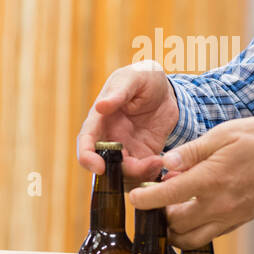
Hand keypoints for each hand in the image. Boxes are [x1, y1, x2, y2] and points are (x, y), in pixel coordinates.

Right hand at [76, 61, 179, 184]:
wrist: (166, 89)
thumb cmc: (144, 78)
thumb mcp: (133, 78)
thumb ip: (118, 93)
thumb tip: (100, 106)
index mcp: (100, 120)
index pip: (86, 142)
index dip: (88, 158)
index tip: (99, 168)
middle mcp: (110, 138)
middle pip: (105, 166)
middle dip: (120, 173)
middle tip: (145, 164)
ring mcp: (127, 149)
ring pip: (124, 174)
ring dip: (139, 175)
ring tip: (157, 161)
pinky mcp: (144, 155)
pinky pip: (143, 173)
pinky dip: (151, 174)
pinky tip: (163, 161)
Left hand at [128, 117, 253, 248]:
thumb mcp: (224, 134)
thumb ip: (192, 151)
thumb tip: (166, 162)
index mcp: (210, 179)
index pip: (167, 197)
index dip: (145, 200)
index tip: (134, 198)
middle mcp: (217, 205)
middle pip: (174, 226)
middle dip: (159, 216)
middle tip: (154, 200)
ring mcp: (228, 218)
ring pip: (189, 240)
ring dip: (174, 231)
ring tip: (170, 212)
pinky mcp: (237, 223)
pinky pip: (207, 237)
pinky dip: (192, 233)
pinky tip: (191, 214)